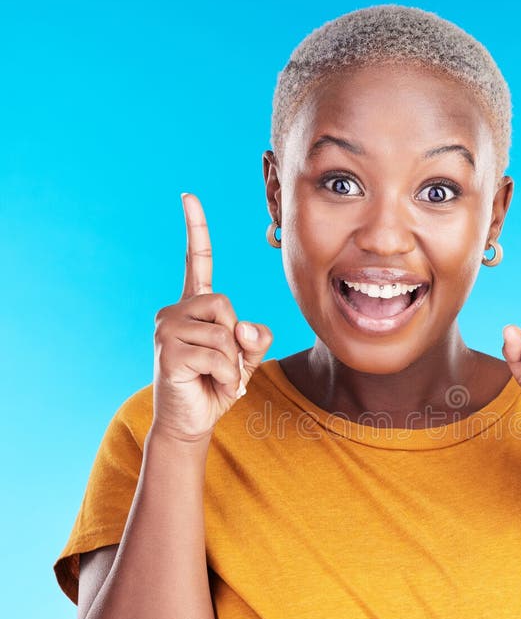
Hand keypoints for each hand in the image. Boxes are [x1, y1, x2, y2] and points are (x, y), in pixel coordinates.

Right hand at [151, 193, 272, 443]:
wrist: (191, 421)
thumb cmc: (216, 385)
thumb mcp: (246, 359)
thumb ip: (255, 338)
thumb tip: (244, 329)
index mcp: (194, 307)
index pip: (195, 262)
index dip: (195, 230)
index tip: (188, 197)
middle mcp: (175, 311)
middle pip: (224, 303)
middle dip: (236, 339)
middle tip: (226, 364)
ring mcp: (167, 330)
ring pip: (223, 333)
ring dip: (233, 363)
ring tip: (219, 377)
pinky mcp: (168, 352)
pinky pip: (216, 355)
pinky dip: (227, 375)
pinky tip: (215, 385)